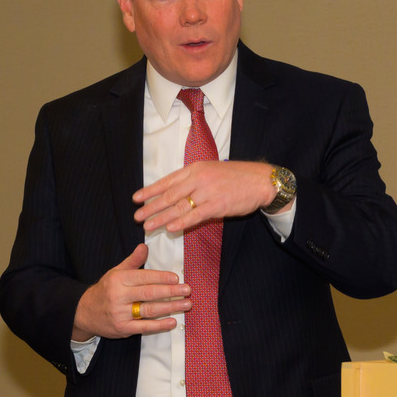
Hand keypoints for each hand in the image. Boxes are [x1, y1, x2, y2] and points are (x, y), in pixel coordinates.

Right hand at [72, 244, 191, 340]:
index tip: (176, 278)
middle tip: (187, 290)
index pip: (143, 277)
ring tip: (186, 304)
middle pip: (149, 293)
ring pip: (149, 310)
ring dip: (170, 307)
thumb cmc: (105, 290)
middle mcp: (119, 296)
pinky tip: (172, 321)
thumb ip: (133, 261)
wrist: (85, 312)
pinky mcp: (123, 328)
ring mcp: (120, 313)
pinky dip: (159, 325)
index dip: (161, 277)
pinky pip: (144, 327)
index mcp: (119, 279)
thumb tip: (144, 246)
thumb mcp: (116, 272)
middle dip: (170, 292)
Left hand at [132, 160, 277, 233]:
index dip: (150, 190)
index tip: (136, 198)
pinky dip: (181, 222)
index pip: (167, 181)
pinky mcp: (217, 205)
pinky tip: (170, 228)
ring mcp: (207, 192)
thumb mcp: (211, 170)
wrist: (261, 181)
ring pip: (179, 207)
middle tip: (137, 217)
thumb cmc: (236, 177)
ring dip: (161, 217)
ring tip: (148, 226)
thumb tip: (175, 191)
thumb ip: (193, 180)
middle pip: (169, 195)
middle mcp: (198, 179)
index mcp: (194, 169)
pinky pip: (195, 215)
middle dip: (151, 207)